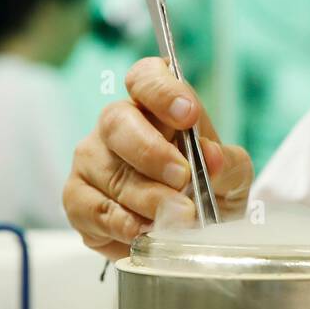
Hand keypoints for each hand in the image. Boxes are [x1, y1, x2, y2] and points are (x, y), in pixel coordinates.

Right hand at [62, 57, 253, 260]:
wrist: (191, 230)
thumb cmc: (208, 187)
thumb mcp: (232, 175)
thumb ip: (227, 163)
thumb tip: (211, 156)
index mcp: (155, 104)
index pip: (146, 78)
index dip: (163, 92)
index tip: (189, 115)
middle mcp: (117, 123)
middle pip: (117, 122)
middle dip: (151, 152)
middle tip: (183, 178)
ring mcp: (92, 159)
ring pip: (108, 170)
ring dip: (145, 197)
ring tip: (177, 217)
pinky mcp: (78, 198)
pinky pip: (90, 207)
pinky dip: (119, 222)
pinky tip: (143, 230)